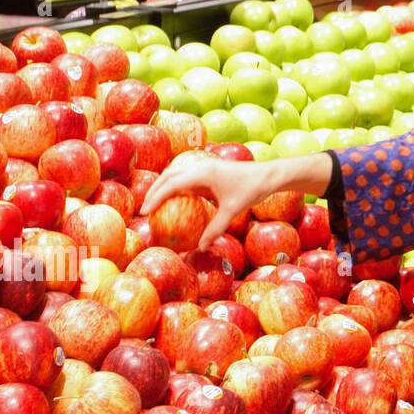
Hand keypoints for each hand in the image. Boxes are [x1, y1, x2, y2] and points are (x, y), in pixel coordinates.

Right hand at [139, 153, 332, 249]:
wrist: (268, 174)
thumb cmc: (251, 191)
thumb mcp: (232, 211)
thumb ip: (215, 229)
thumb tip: (200, 248)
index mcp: (203, 173)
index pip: (172, 183)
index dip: (156, 197)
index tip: (145, 212)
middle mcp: (201, 165)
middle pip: (168, 175)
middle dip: (154, 190)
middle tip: (144, 209)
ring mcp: (205, 165)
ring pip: (176, 173)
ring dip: (164, 186)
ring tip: (154, 204)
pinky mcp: (209, 169)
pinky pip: (187, 176)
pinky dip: (177, 186)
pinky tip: (175, 201)